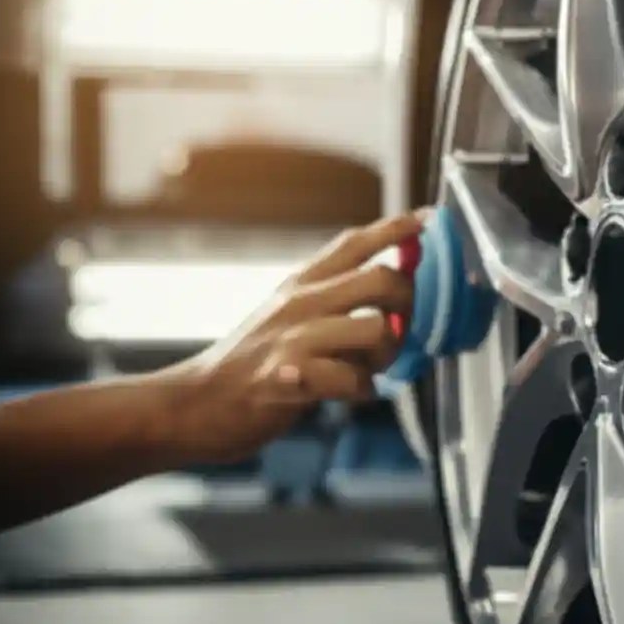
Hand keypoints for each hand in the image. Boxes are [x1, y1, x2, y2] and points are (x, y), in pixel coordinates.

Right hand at [166, 214, 423, 463]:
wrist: (196, 404)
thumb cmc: (253, 363)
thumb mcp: (289, 315)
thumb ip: (335, 302)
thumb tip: (394, 299)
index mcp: (302, 283)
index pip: (355, 242)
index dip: (395, 228)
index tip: (428, 219)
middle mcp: (300, 301)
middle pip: (381, 278)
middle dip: (408, 304)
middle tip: (402, 329)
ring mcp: (293, 337)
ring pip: (376, 329)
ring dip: (386, 356)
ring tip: (368, 371)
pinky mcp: (288, 376)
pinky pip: (352, 380)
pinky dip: (360, 391)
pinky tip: (346, 394)